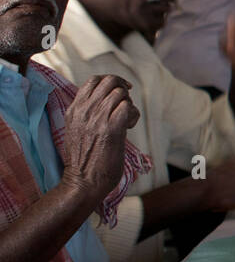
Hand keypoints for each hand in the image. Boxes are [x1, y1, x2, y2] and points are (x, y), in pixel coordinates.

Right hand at [60, 75, 139, 200]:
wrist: (82, 181)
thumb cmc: (84, 159)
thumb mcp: (77, 129)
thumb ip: (86, 113)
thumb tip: (106, 100)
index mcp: (74, 109)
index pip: (94, 80)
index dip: (112, 81)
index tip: (122, 90)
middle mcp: (84, 110)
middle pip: (110, 81)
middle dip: (124, 90)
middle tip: (126, 105)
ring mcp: (96, 119)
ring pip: (121, 94)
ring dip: (129, 105)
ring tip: (126, 121)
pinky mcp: (110, 129)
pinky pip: (128, 108)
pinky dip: (133, 115)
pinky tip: (129, 127)